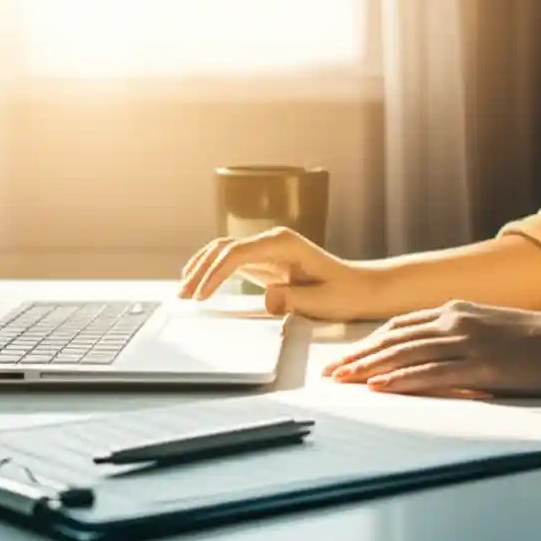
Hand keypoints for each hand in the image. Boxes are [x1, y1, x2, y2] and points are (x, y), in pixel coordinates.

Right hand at [177, 227, 377, 320]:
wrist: (358, 287)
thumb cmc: (343, 293)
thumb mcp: (320, 300)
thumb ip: (291, 298)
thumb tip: (266, 296)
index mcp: (283, 243)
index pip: (237, 253)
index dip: (214, 274)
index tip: (200, 296)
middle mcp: (271, 240)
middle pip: (223, 248)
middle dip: (199, 271)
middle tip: (183, 296)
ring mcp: (265, 248)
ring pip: (221, 251)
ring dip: (200, 268)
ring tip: (182, 291)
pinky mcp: (263, 260)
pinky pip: (229, 260)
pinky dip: (210, 270)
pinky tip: (197, 284)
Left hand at [320, 300, 540, 395]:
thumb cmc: (539, 342)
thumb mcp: (491, 329)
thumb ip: (460, 336)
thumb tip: (433, 354)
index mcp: (456, 309)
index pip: (399, 326)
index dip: (368, 343)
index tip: (345, 358)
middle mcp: (456, 320)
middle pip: (393, 339)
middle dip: (358, 357)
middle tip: (330, 373)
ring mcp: (468, 341)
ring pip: (405, 354)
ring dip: (369, 369)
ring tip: (343, 381)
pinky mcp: (482, 366)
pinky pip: (432, 374)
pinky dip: (401, 380)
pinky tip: (380, 388)